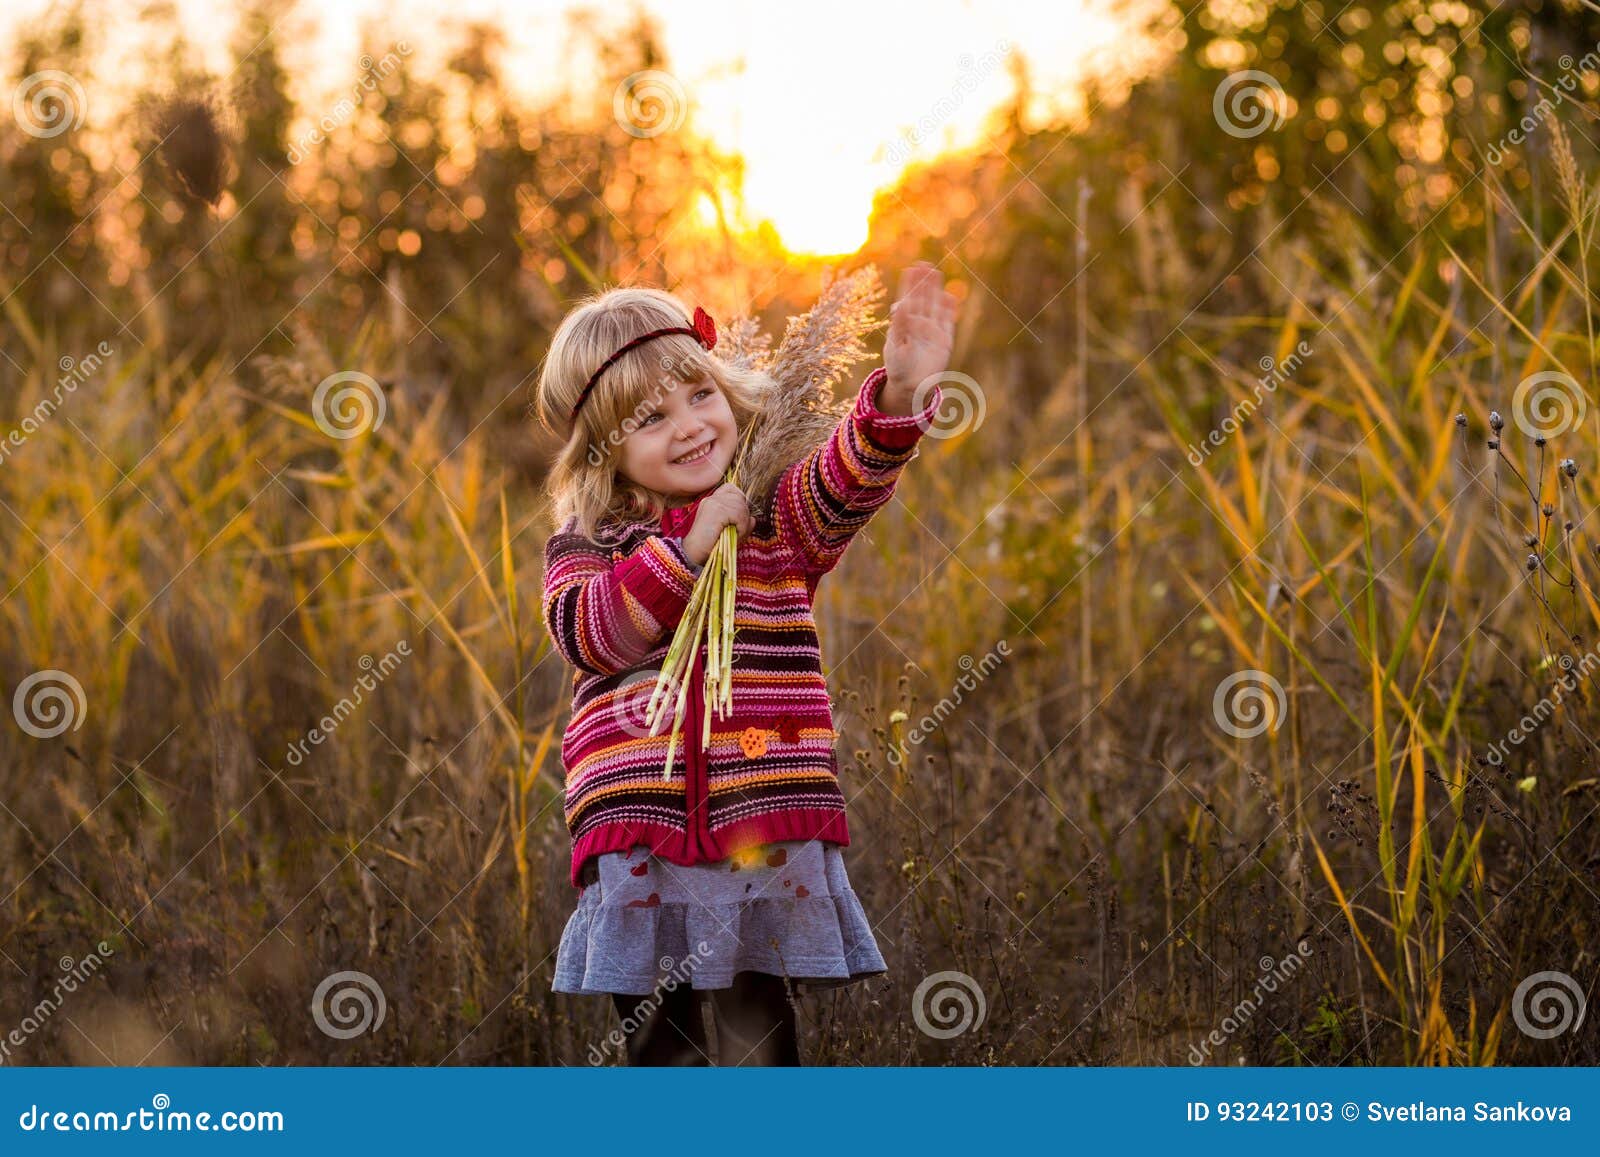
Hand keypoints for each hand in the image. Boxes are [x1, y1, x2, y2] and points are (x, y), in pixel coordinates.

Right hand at [680, 482, 751, 565]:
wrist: (694, 555)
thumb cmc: (711, 547)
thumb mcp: (730, 532)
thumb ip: (742, 523)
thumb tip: (753, 519)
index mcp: (712, 501)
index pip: (732, 489)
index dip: (739, 502)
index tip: (737, 519)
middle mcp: (712, 498)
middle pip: (739, 497)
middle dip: (743, 515)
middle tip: (738, 531)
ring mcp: (714, 502)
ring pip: (741, 506)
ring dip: (743, 523)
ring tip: (735, 535)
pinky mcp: (717, 510)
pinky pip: (739, 514)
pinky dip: (741, 527)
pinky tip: (734, 535)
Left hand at [882, 261, 957, 413]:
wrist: (911, 386)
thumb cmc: (898, 366)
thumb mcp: (896, 345)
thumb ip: (899, 326)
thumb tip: (899, 305)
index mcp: (904, 323)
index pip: (907, 299)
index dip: (909, 284)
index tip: (910, 269)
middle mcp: (918, 324)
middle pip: (922, 299)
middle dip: (924, 283)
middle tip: (925, 264)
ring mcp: (932, 330)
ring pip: (934, 306)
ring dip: (936, 291)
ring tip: (936, 273)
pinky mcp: (944, 340)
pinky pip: (947, 322)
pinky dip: (948, 310)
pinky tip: (949, 296)